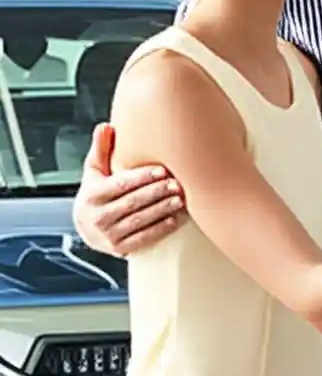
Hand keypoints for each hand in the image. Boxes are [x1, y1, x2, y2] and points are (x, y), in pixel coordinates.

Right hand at [72, 124, 185, 255]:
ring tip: (180, 199)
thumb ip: (101, 149)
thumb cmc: (97, 192)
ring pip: (139, 221)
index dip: (142, 177)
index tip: (162, 170)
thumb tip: (106, 126)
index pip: (120, 184)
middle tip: (177, 183)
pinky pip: (143, 239)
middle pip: (132, 203)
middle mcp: (98, 216)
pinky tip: (176, 219)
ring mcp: (108, 235)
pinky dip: (160, 229)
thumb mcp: (94, 171)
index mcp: (93, 195)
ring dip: (162, 210)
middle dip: (156, 193)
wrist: (87, 228)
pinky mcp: (119, 249)